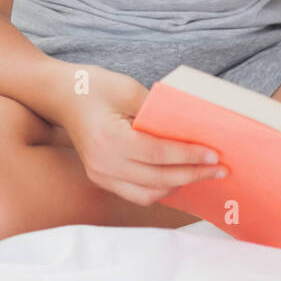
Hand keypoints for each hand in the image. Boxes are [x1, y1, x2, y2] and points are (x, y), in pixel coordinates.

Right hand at [58, 63, 228, 206]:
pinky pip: (136, 193)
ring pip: (149, 194)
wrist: (60, 95)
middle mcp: (103, 164)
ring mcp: (100, 175)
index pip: (158, 154)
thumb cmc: (96, 86)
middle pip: (157, 179)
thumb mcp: (129, 90)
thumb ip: (158, 112)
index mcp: (109, 139)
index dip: (189, 156)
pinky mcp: (101, 178)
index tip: (215, 154)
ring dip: (179, 185)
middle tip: (220, 169)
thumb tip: (193, 130)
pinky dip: (161, 188)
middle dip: (193, 174)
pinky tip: (180, 176)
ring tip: (204, 173)